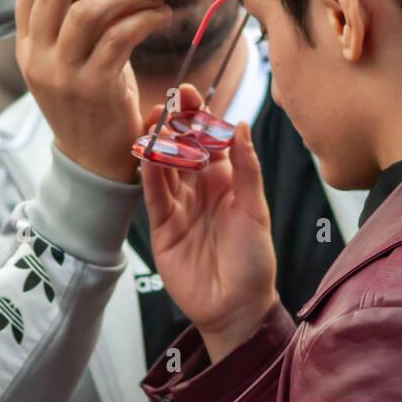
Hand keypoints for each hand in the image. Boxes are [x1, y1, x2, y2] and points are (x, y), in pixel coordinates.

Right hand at [15, 0, 172, 181]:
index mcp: (26, 46)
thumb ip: (72, 21)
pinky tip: (162, 14)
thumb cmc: (91, 101)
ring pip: (87, 12)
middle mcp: (37, 58)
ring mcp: (63, 74)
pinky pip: (119, 38)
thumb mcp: (68, 59)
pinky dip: (144, 18)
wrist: (94, 162)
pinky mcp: (94, 89)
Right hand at [140, 85, 276, 363]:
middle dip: (174, 124)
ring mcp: (179, 207)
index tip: (189, 93)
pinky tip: (145, 153)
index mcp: (227, 181)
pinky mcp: (162, 227)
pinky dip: (149, 174)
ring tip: (152, 121)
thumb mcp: (256, 210)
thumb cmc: (254, 260)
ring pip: (164, 168)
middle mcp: (200, 190)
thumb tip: (241, 125)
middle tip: (166, 102)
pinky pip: (153, 195)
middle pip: (182, 149)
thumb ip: (247, 168)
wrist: (237, 307)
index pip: (208, 141)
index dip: (199, 117)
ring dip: (157, 144)